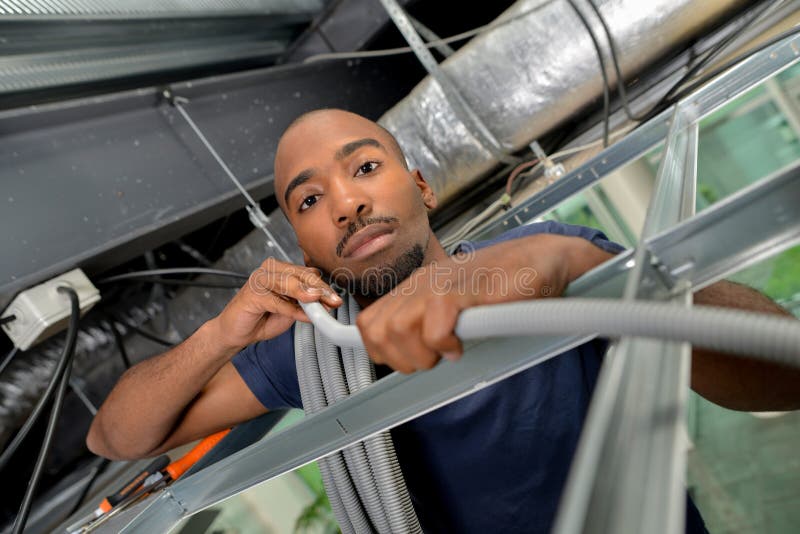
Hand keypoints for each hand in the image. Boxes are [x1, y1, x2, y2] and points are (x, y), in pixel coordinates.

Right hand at [212, 257, 341, 350]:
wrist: (236, 332)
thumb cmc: (263, 318)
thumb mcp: (291, 310)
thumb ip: (306, 303)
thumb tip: (327, 302)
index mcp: (281, 270)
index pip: (308, 273)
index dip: (324, 286)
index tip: (337, 299)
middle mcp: (270, 270)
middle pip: (301, 275)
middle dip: (320, 289)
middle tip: (334, 300)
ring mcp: (260, 279)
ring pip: (289, 282)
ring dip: (306, 293)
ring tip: (320, 302)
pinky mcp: (252, 294)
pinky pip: (277, 300)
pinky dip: (291, 309)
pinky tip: (303, 316)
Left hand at [356, 234, 608, 372]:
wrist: (540, 258)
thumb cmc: (503, 285)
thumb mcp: (455, 305)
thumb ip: (429, 322)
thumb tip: (411, 355)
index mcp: (415, 287)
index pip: (369, 323)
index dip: (381, 350)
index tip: (404, 361)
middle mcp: (421, 284)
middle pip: (376, 330)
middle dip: (399, 358)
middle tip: (430, 360)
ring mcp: (441, 284)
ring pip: (397, 328)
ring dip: (420, 353)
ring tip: (446, 352)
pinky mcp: (465, 290)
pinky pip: (434, 326)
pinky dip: (444, 344)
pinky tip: (460, 344)